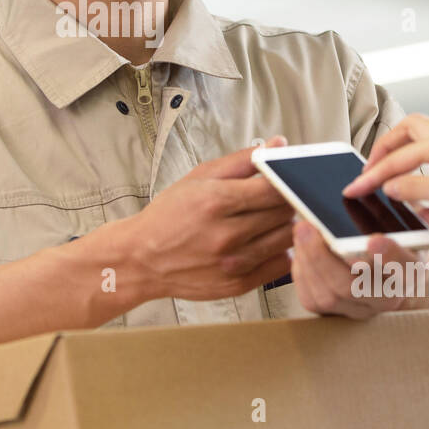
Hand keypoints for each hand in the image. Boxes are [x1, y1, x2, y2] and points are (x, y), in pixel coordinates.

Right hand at [128, 136, 295, 301]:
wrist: (141, 259)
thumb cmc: (169, 215)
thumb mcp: (198, 178)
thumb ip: (242, 161)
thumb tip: (279, 144)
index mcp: (216, 201)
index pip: (275, 188)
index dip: (287, 180)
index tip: (285, 178)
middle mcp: (226, 235)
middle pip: (284, 213)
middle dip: (285, 202)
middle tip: (274, 199)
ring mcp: (233, 264)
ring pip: (286, 239)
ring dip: (283, 227)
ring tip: (266, 221)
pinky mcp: (237, 285)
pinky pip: (280, 266)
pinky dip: (278, 252)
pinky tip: (262, 243)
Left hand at [291, 223, 428, 317]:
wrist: (396, 279)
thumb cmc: (402, 247)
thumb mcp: (420, 230)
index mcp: (410, 275)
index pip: (402, 268)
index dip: (389, 256)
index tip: (373, 240)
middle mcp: (385, 299)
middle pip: (352, 286)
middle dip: (325, 257)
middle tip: (308, 226)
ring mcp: (359, 310)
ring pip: (328, 296)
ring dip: (308, 262)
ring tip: (301, 230)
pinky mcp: (334, 313)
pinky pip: (312, 299)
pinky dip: (301, 273)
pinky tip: (299, 249)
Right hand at [343, 112, 428, 217]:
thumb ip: (416, 188)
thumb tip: (388, 186)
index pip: (394, 161)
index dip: (371, 176)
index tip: (354, 189)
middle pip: (402, 131)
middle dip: (382, 149)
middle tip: (370, 170)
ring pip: (418, 127)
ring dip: (400, 142)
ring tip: (389, 161)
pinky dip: (422, 141)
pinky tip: (424, 154)